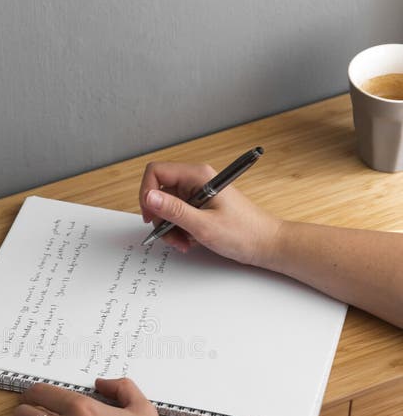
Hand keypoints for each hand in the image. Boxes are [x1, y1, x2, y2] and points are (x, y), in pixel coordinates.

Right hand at [140, 161, 281, 265]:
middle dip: (160, 217)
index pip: (157, 172)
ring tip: (183, 242)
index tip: (150, 215)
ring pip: (168, 207)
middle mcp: (197, 180)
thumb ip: (174, 210)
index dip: (147, 193)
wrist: (266, 244)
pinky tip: (190, 241)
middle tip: (171, 236)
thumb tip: (149, 197)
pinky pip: (179, 215)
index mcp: (198, 176)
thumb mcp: (203, 225)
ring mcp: (199, 194)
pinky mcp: (201, 206)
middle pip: (160, 192)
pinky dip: (179, 230)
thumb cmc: (244, 233)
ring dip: (170, 228)